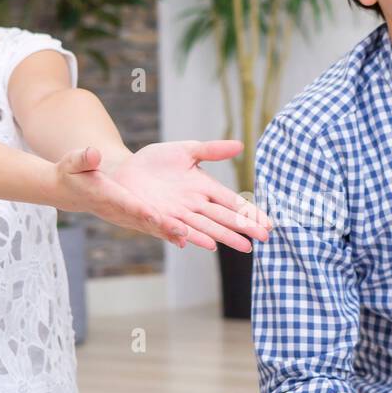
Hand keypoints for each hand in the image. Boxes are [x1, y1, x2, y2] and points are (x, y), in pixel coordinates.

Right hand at [50, 146, 190, 247]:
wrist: (73, 191)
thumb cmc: (73, 173)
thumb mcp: (74, 162)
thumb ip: (83, 159)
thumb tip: (93, 153)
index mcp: (106, 196)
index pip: (125, 204)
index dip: (140, 211)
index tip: (154, 216)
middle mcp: (121, 212)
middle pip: (147, 222)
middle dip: (165, 228)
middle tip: (184, 234)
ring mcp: (130, 217)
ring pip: (157, 227)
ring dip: (177, 234)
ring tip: (201, 241)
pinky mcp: (137, 217)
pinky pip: (159, 226)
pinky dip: (175, 232)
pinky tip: (196, 238)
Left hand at [108, 139, 272, 250]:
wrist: (123, 171)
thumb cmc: (155, 161)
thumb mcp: (185, 150)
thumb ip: (212, 150)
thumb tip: (240, 146)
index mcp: (204, 187)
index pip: (232, 202)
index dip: (250, 212)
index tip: (268, 222)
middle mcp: (195, 204)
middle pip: (224, 218)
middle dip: (244, 228)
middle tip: (265, 238)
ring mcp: (179, 213)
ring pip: (207, 228)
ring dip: (225, 237)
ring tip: (244, 246)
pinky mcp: (160, 219)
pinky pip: (179, 229)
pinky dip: (193, 237)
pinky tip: (210, 245)